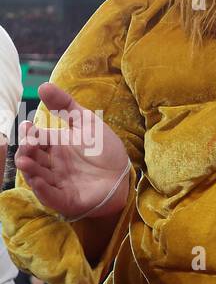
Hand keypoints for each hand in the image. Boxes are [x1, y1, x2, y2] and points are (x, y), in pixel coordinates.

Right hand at [15, 83, 129, 220]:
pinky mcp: (65, 199)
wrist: (122, 175)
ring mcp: (56, 183)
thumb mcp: (85, 122)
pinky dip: (42, 189)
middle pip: (32, 158)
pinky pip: (50, 195)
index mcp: (54, 147)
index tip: (28, 125)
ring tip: (25, 161)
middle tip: (28, 143)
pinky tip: (38, 180)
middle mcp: (51, 165)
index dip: (31, 133)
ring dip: (29, 170)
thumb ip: (65, 105)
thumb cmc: (102, 149)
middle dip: (27, 151)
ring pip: (37, 176)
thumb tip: (43, 85)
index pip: (37, 139)